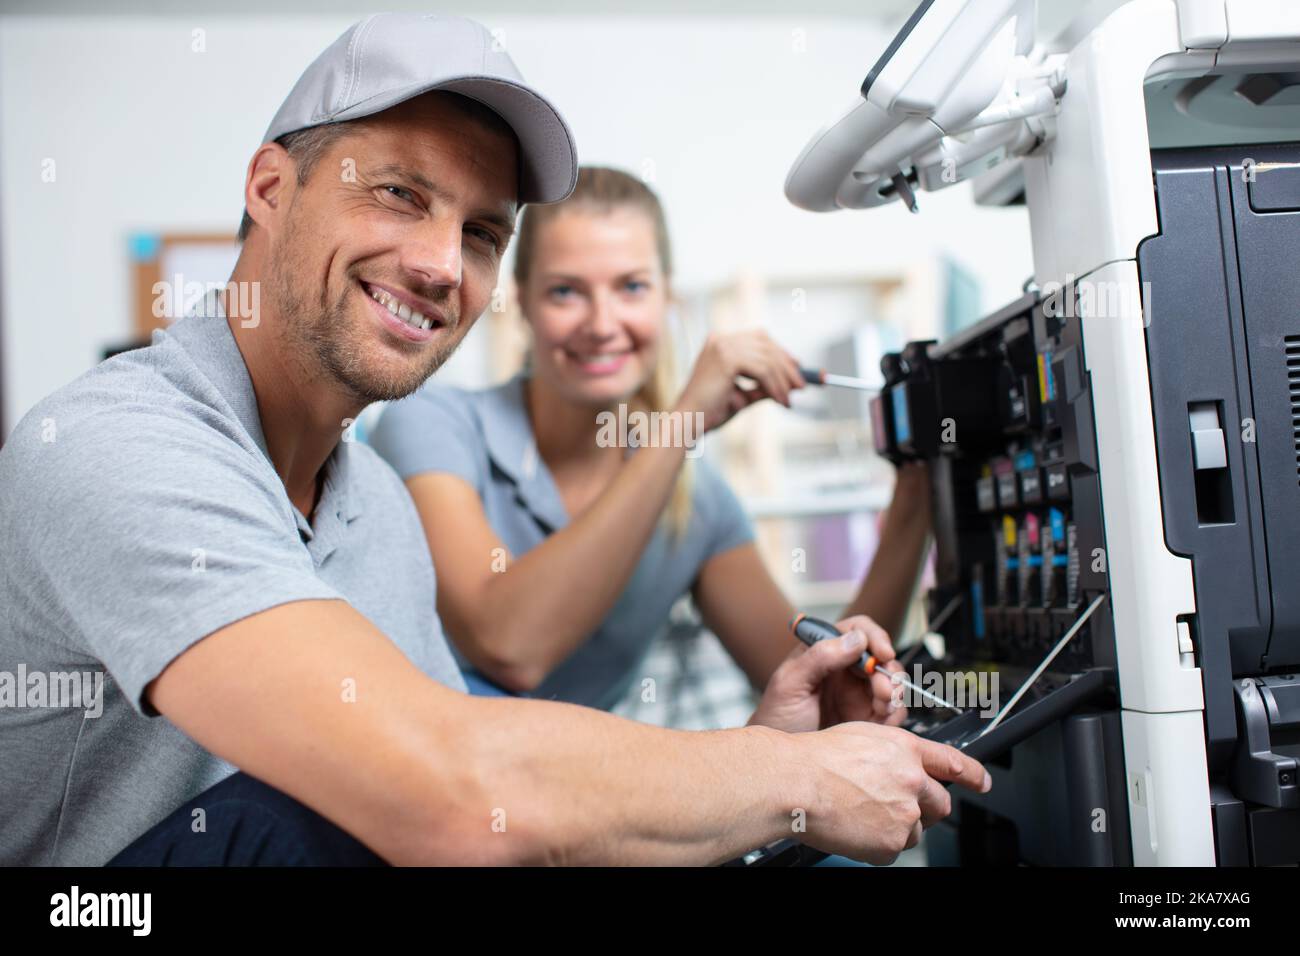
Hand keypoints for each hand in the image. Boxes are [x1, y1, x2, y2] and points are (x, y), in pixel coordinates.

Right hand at [674, 330, 804, 432]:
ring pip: (767, 359)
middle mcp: (721, 339)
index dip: (781, 352)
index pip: (759, 338)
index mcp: (720, 342)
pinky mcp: (727, 359)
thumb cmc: (711, 412)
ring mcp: (723, 346)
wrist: (689, 422)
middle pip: (766, 344)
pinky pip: (763, 370)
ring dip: (783, 381)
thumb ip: (764, 385)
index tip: (798, 368)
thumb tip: (793, 382)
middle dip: (788, 365)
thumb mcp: (743, 394)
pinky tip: (781, 401)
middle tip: (802, 385)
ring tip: (788, 400)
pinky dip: (776, 386)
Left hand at [747, 615, 907, 733]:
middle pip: (881, 657)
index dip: (874, 637)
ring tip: (881, 706)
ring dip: (894, 692)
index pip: (857, 630)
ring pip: (892, 682)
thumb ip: (819, 657)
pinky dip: (895, 713)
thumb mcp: (789, 684)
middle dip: (888, 671)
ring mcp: (858, 694)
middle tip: (883, 691)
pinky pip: (893, 710)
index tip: (882, 654)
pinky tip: (882, 720)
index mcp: (825, 652)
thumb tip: (855, 638)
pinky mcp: (867, 718)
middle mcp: (845, 670)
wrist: (779, 761)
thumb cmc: (775, 718)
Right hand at [790, 722, 990, 864]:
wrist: (796, 783)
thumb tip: (903, 765)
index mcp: (905, 749)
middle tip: (896, 807)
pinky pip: (892, 849)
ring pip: (914, 829)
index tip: (982, 782)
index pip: (953, 762)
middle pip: (940, 804)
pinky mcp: (890, 842)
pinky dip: (877, 843)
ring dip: (896, 826)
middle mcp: (912, 780)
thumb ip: (893, 752)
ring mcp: (904, 814)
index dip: (973, 774)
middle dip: (925, 808)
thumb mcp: (862, 736)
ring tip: (861, 813)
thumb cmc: (816, 758)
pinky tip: (855, 827)